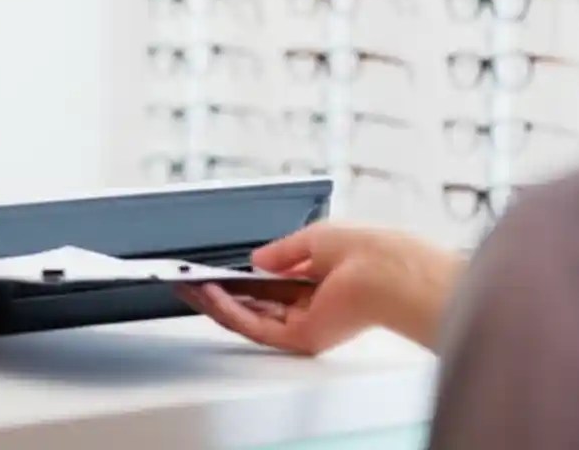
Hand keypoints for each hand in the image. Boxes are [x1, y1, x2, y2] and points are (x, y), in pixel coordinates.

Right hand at [176, 223, 463, 354]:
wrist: (387, 271)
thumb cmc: (368, 251)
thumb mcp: (314, 238)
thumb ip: (282, 251)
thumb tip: (257, 259)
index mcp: (320, 283)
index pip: (272, 286)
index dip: (241, 278)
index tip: (215, 270)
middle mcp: (312, 307)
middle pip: (255, 305)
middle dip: (220, 293)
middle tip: (191, 282)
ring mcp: (305, 325)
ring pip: (250, 318)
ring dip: (217, 302)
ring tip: (191, 286)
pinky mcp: (300, 339)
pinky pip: (256, 327)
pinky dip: (230, 310)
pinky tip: (210, 293)